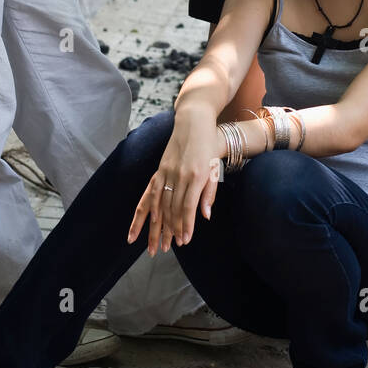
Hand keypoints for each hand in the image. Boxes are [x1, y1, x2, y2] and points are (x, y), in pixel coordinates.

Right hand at [127, 120, 225, 254]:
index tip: (184, 241)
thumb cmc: (208, 147)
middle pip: (174, 208)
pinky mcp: (161, 168)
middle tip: (173, 245)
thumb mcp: (214, 170)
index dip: (186, 226)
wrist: (194, 122)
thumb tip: (205, 216)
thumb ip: (209, 194)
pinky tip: (153, 218)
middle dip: (174, 229)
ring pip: (163, 202)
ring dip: (162, 222)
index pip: (189, 207)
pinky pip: (154, 191)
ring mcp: (169, 171)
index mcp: (197, 176)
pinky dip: (152, 206)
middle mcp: (181, 175)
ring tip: (162, 237)